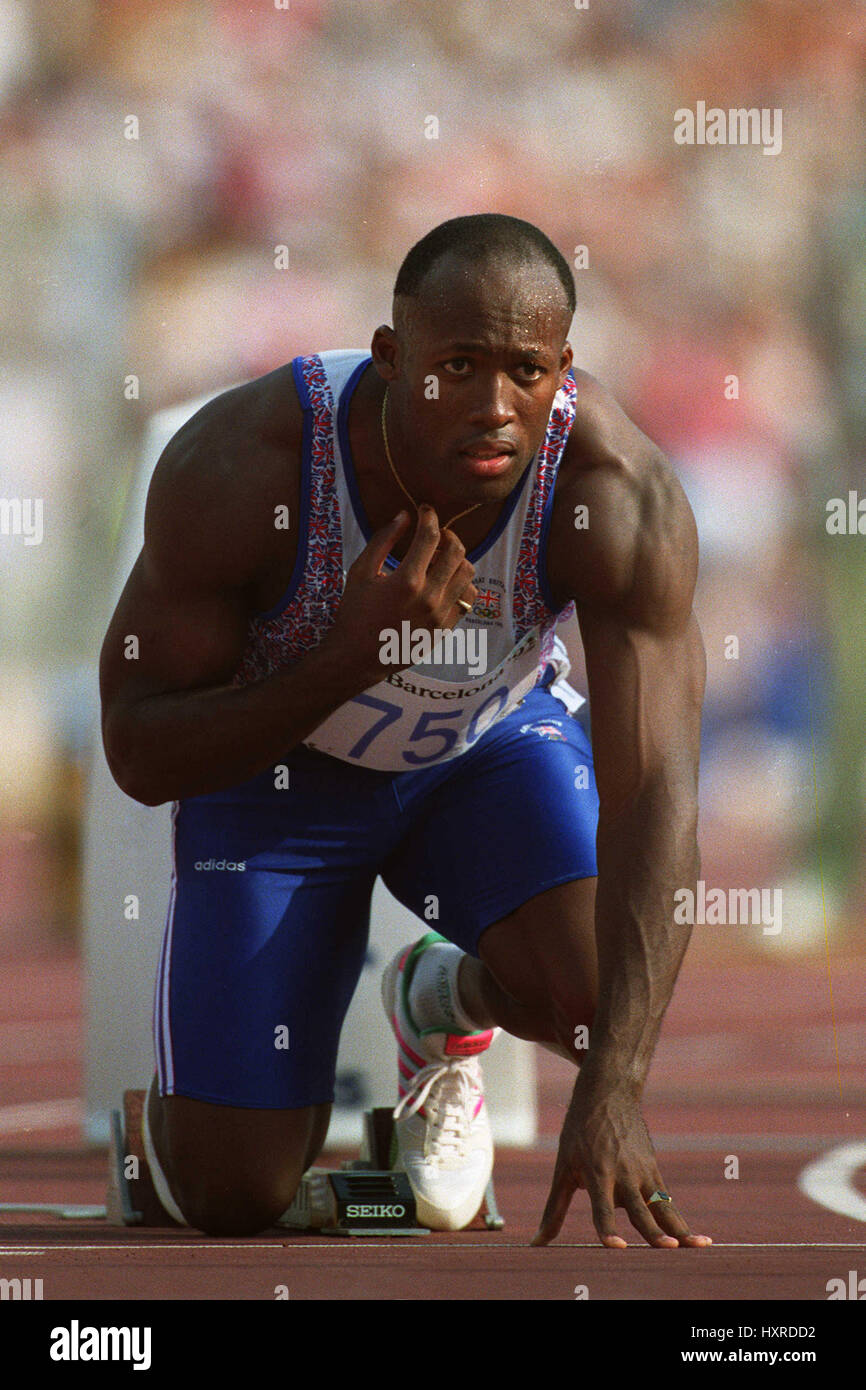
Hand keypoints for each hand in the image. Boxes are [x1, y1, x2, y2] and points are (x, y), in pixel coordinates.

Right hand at [327, 505, 476, 682]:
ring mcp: (441, 615)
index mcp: (407, 581)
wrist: (358, 657)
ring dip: (456, 559)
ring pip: (467, 573)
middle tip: (435, 534)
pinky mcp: (446, 628)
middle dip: (447, 534)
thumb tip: (404, 515)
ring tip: (438, 560)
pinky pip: (467, 598)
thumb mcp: (361, 572)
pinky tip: (443, 582)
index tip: (424, 509)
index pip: (430, 536)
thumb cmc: (355, 612)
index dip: (430, 516)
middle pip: (457, 551)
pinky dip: (460, 583)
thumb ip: (383, 540)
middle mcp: (429, 597)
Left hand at [532, 1077, 711, 1248]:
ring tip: (698, 1246)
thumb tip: (536, 1243)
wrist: (609, 1093)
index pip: (602, 1207)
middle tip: (669, 1249)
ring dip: (680, 1228)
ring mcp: (643, 1171)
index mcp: (597, 1172)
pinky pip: (666, 1200)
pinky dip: (679, 1220)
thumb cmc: (579, 1132)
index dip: (608, 1228)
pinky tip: (694, 1240)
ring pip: (662, 1207)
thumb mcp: (562, 1167)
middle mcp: (623, 1174)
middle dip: (654, 1232)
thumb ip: (553, 1209)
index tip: (616, 1246)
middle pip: (640, 1210)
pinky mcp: (654, 1170)